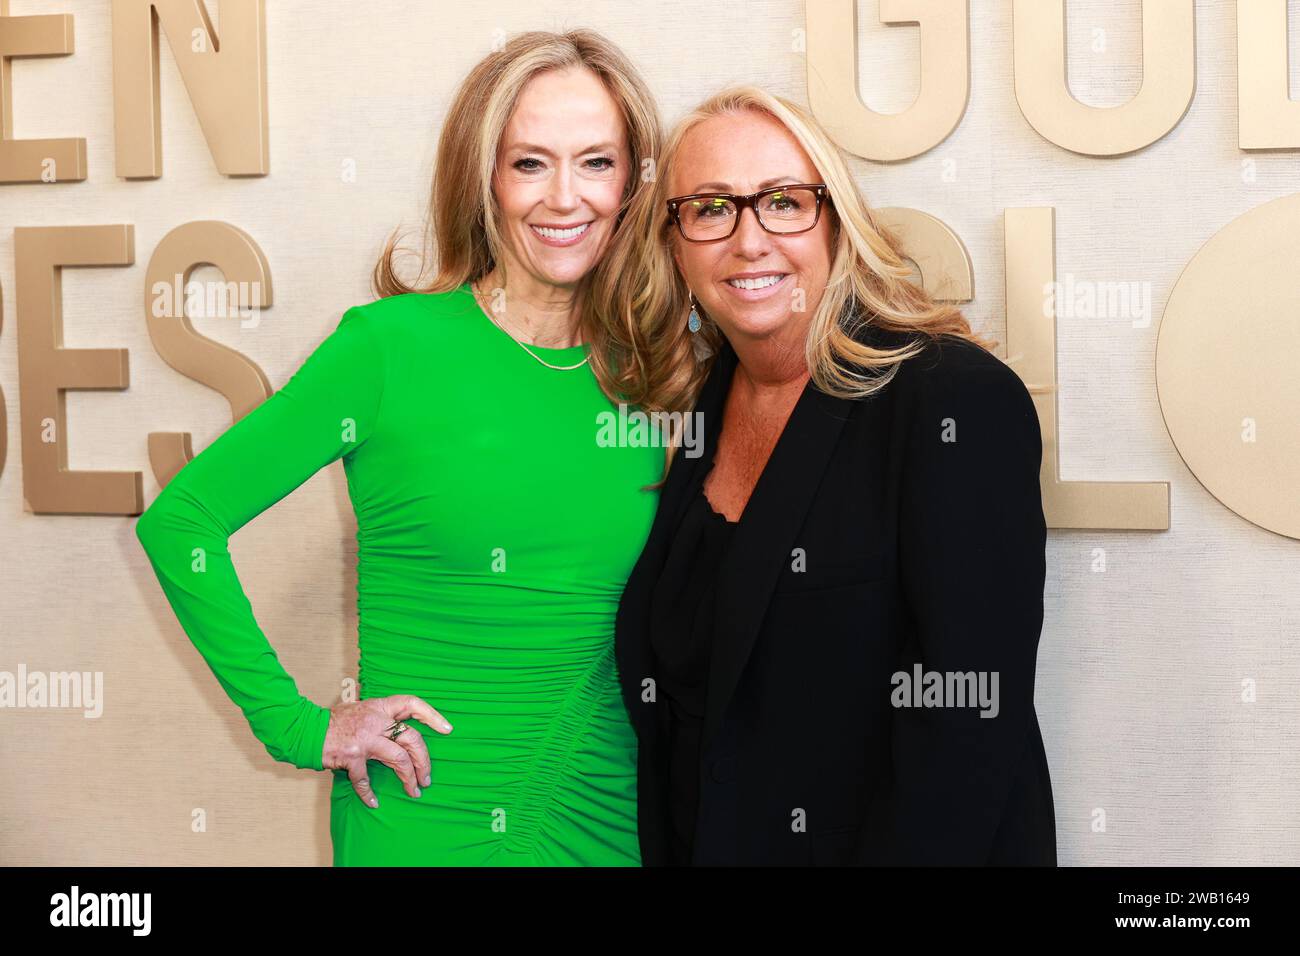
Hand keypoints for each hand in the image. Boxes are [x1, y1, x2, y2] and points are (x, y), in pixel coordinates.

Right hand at [321, 695, 452, 807]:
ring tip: (414, 791)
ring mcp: (365, 738)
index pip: (412, 704)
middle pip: (412, 739)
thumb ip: (379, 715)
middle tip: (428, 778)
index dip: (432, 715)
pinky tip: (374, 802)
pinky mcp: (352, 755)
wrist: (305, 728)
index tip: (447, 729)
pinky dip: (369, 793)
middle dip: (424, 761)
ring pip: (399, 759)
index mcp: (380, 707)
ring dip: (409, 778)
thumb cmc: (334, 721)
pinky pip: (365, 779)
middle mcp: (376, 721)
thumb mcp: (360, 709)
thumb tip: (397, 721)